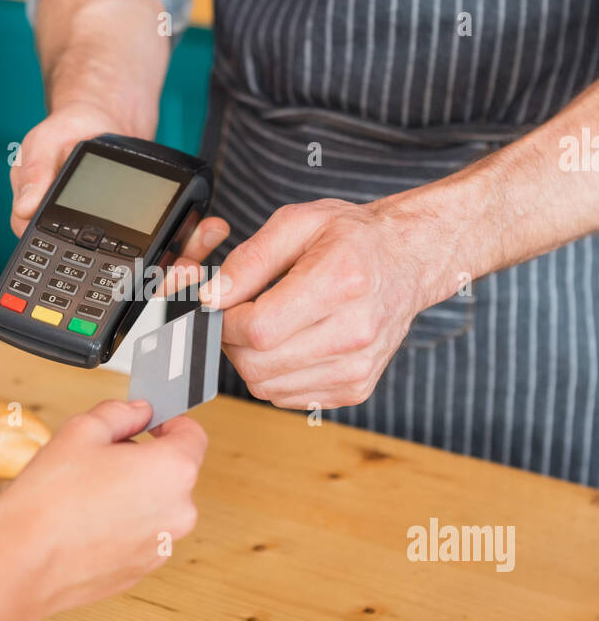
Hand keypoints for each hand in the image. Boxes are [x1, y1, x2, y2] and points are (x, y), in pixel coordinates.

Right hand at [0, 400, 206, 620]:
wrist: (22, 562)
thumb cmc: (49, 500)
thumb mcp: (82, 430)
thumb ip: (120, 412)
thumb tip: (137, 412)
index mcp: (173, 470)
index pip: (192, 434)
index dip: (168, 422)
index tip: (148, 423)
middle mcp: (179, 511)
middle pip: (173, 472)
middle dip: (144, 459)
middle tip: (101, 458)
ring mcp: (162, 545)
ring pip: (156, 505)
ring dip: (132, 494)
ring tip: (87, 493)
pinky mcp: (141, 569)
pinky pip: (140, 534)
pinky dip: (122, 524)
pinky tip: (85, 521)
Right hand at [9, 101, 229, 265]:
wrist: (97, 117)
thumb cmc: (64, 134)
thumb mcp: (41, 146)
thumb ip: (33, 175)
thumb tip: (25, 208)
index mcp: (55, 236)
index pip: (74, 273)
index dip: (103, 290)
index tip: (133, 286)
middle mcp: (89, 248)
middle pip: (122, 281)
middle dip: (156, 281)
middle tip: (182, 272)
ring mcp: (121, 241)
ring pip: (151, 268)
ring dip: (181, 264)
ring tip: (203, 245)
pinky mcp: (147, 228)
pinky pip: (169, 241)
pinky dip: (191, 239)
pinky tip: (209, 228)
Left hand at [197, 198, 441, 409]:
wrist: (408, 260)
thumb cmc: (355, 238)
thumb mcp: (298, 222)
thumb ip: (250, 260)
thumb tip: (211, 297)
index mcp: (341, 282)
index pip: (258, 328)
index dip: (225, 320)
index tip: (224, 303)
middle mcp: (355, 331)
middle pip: (257, 365)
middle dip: (231, 341)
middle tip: (239, 314)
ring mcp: (358, 367)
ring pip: (266, 387)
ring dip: (250, 360)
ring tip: (265, 326)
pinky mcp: (356, 388)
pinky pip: (286, 397)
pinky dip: (273, 375)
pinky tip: (288, 344)